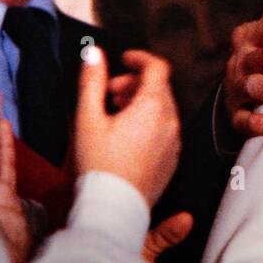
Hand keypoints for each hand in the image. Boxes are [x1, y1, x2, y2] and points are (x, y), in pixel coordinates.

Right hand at [75, 48, 180, 207]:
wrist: (114, 207)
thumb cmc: (99, 165)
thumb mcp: (88, 118)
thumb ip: (91, 82)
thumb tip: (94, 54)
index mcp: (153, 107)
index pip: (158, 67)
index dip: (140, 58)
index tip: (124, 59)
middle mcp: (170, 122)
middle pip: (160, 87)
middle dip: (134, 82)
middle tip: (109, 92)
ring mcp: (174, 141)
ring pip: (163, 108)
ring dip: (141, 102)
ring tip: (114, 113)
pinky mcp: (172, 158)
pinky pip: (165, 129)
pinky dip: (150, 121)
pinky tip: (126, 134)